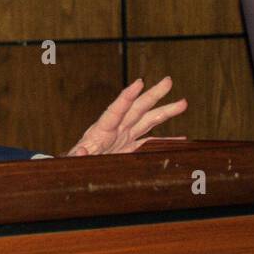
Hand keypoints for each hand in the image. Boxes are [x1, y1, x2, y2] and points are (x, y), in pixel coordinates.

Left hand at [65, 77, 187, 156]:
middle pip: (136, 109)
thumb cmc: (71, 164)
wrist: (72, 172)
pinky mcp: (128, 149)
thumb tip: (81, 151)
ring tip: (183, 103)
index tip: (139, 83)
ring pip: (147, 122)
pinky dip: (164, 141)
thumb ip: (76, 156)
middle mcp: (115, 131)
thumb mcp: (71, 161)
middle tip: (168, 81)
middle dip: (153, 95)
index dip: (126, 97)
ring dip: (165, 112)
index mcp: (100, 132)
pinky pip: (149, 143)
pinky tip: (180, 138)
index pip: (115, 111)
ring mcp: (123, 138)